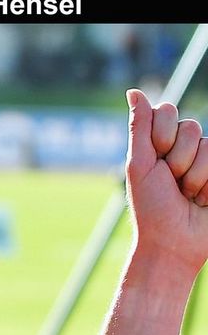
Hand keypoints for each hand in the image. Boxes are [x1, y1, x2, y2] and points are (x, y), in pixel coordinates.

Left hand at [125, 89, 207, 274]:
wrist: (174, 243)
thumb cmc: (151, 207)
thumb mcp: (140, 166)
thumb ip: (141, 128)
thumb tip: (133, 91)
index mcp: (159, 143)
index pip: (168, 111)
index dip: (162, 135)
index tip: (155, 161)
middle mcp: (184, 148)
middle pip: (191, 126)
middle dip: (178, 160)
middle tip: (171, 184)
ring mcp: (206, 160)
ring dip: (195, 176)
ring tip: (187, 195)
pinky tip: (204, 199)